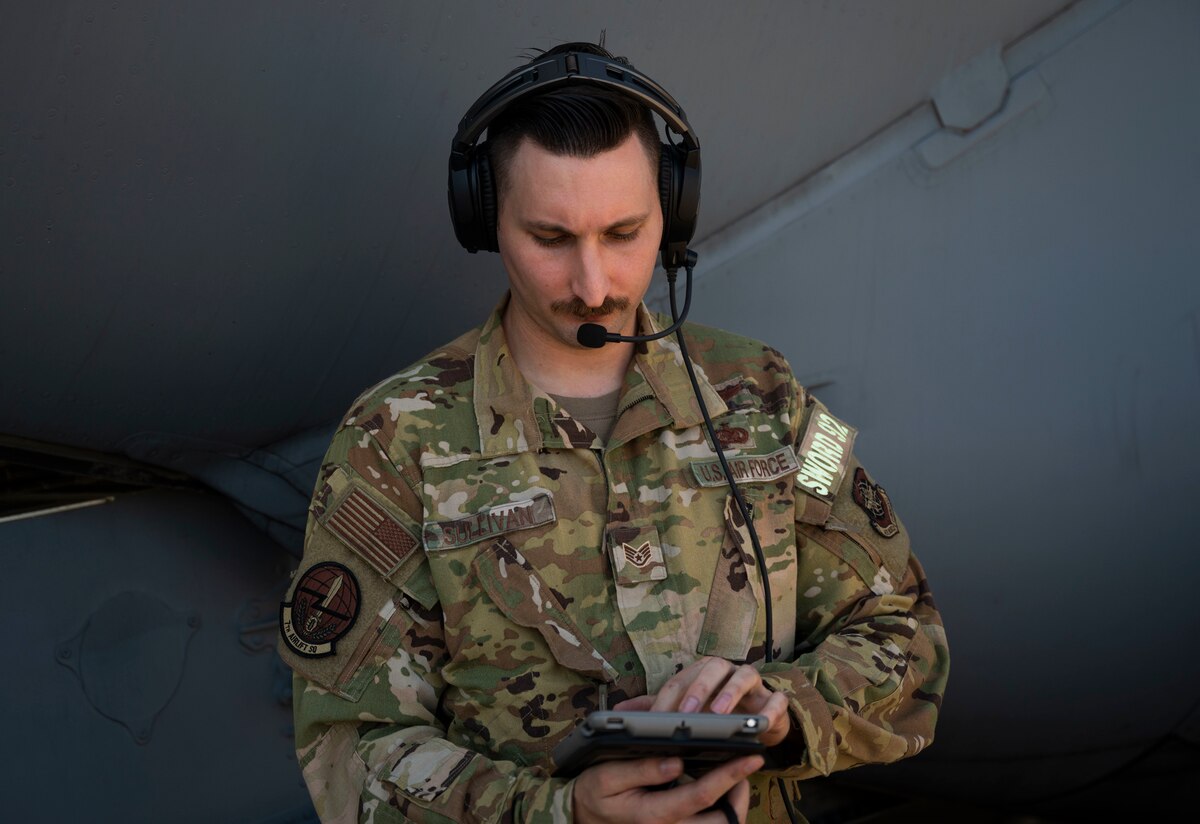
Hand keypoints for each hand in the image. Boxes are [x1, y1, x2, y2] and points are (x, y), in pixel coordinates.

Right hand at [572, 754, 760, 823]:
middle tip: (746, 765)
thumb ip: (641, 769)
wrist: (580, 819)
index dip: (730, 775)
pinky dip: (718, 808)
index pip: (702, 796)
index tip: (751, 756)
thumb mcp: (606, 777)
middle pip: (722, 821)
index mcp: (654, 815)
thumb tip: (675, 762)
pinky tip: (716, 786)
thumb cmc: (593, 795)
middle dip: (741, 795)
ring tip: (734, 775)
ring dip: (733, 803)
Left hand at [614, 657, 790, 747]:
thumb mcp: (685, 711)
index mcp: (702, 672)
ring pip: (743, 676)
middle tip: (687, 712)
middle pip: (711, 669)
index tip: (655, 724)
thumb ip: (655, 709)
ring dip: (731, 692)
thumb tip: (620, 709)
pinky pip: (777, 700)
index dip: (667, 700)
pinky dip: (770, 710)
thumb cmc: (716, 713)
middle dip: (697, 689)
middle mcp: (727, 672)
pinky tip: (760, 724)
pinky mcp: (775, 700)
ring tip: (719, 713)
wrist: (757, 723)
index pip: (680, 681)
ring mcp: (753, 684)